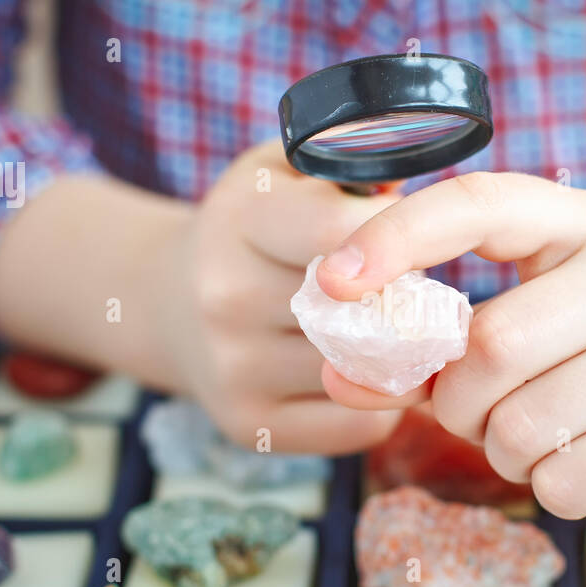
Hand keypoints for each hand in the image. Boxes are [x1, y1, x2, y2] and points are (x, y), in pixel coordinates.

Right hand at [156, 140, 402, 453]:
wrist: (167, 303)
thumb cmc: (252, 228)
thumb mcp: (283, 172)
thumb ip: (347, 162)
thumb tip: (413, 192)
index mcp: (240, 219)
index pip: (338, 231)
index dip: (395, 235)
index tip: (414, 239)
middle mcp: (225, 296)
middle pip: (357, 309)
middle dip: (405, 300)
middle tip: (418, 293)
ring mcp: (233, 367)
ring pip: (365, 370)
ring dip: (401, 356)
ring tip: (399, 332)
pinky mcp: (249, 424)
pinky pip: (360, 425)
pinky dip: (383, 403)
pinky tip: (373, 375)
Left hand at [312, 172, 585, 526]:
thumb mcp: (550, 322)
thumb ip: (446, 345)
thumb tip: (338, 378)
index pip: (481, 205)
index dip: (397, 239)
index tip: (333, 281)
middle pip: (489, 346)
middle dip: (462, 403)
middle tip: (485, 416)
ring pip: (520, 425)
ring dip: (506, 454)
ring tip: (546, 442)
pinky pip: (563, 480)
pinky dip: (551, 491)